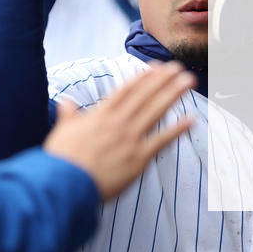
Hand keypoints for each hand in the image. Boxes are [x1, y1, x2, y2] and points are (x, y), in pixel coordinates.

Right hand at [43, 62, 194, 198]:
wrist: (65, 184)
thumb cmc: (62, 160)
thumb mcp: (62, 132)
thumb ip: (68, 116)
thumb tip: (65, 102)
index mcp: (102, 115)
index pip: (127, 90)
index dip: (144, 77)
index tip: (157, 67)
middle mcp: (119, 122)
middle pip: (146, 95)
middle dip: (163, 79)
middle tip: (178, 67)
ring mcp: (130, 138)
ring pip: (156, 110)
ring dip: (173, 94)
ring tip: (188, 81)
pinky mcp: (138, 158)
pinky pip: (162, 140)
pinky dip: (177, 130)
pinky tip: (191, 119)